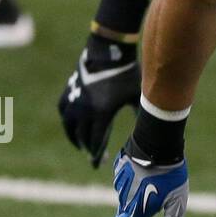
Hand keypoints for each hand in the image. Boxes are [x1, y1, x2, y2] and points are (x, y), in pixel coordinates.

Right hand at [59, 34, 140, 167]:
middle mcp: (85, 109)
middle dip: (88, 148)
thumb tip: (152, 132)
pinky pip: (63, 110)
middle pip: (82, 136)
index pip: (96, 141)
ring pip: (69, 125)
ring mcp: (75, 99)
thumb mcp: (136, 97)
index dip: (96, 154)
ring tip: (80, 145)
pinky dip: (66, 120)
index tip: (97, 164)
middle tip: (93, 156)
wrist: (108, 52)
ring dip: (74, 137)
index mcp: (102, 113)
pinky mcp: (70, 90)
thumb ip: (140, 116)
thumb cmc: (126, 75)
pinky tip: (70, 125)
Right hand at [90, 145, 188, 216]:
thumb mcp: (177, 203)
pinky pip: (126, 177)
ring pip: (127, 194)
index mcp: (137, 210)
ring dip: (138, 192)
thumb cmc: (170, 175)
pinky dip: (135, 177)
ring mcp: (119, 183)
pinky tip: (146, 169)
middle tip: (139, 214)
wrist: (158, 143)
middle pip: (126, 212)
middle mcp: (124, 199)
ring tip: (156, 180)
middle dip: (132, 214)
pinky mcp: (118, 169)